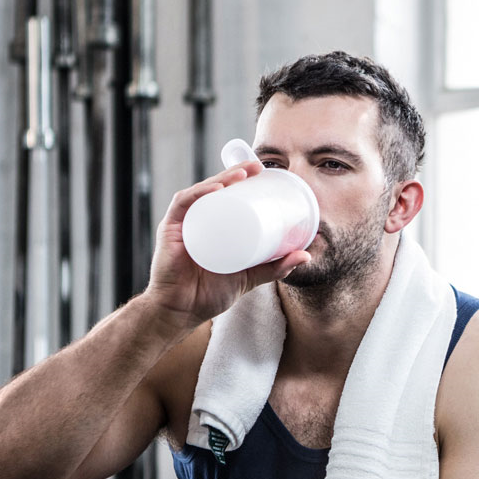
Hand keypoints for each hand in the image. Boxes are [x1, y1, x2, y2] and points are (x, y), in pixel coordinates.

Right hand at [144, 161, 310, 328]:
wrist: (182, 312)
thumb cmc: (210, 294)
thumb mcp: (249, 277)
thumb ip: (275, 267)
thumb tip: (307, 255)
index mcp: (213, 224)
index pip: (227, 194)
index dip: (243, 178)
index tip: (264, 171)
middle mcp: (197, 219)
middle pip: (216, 188)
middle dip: (237, 173)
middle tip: (258, 167)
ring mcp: (184, 223)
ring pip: (202, 192)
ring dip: (222, 178)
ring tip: (243, 175)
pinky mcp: (171, 230)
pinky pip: (183, 204)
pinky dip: (199, 194)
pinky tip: (216, 189)